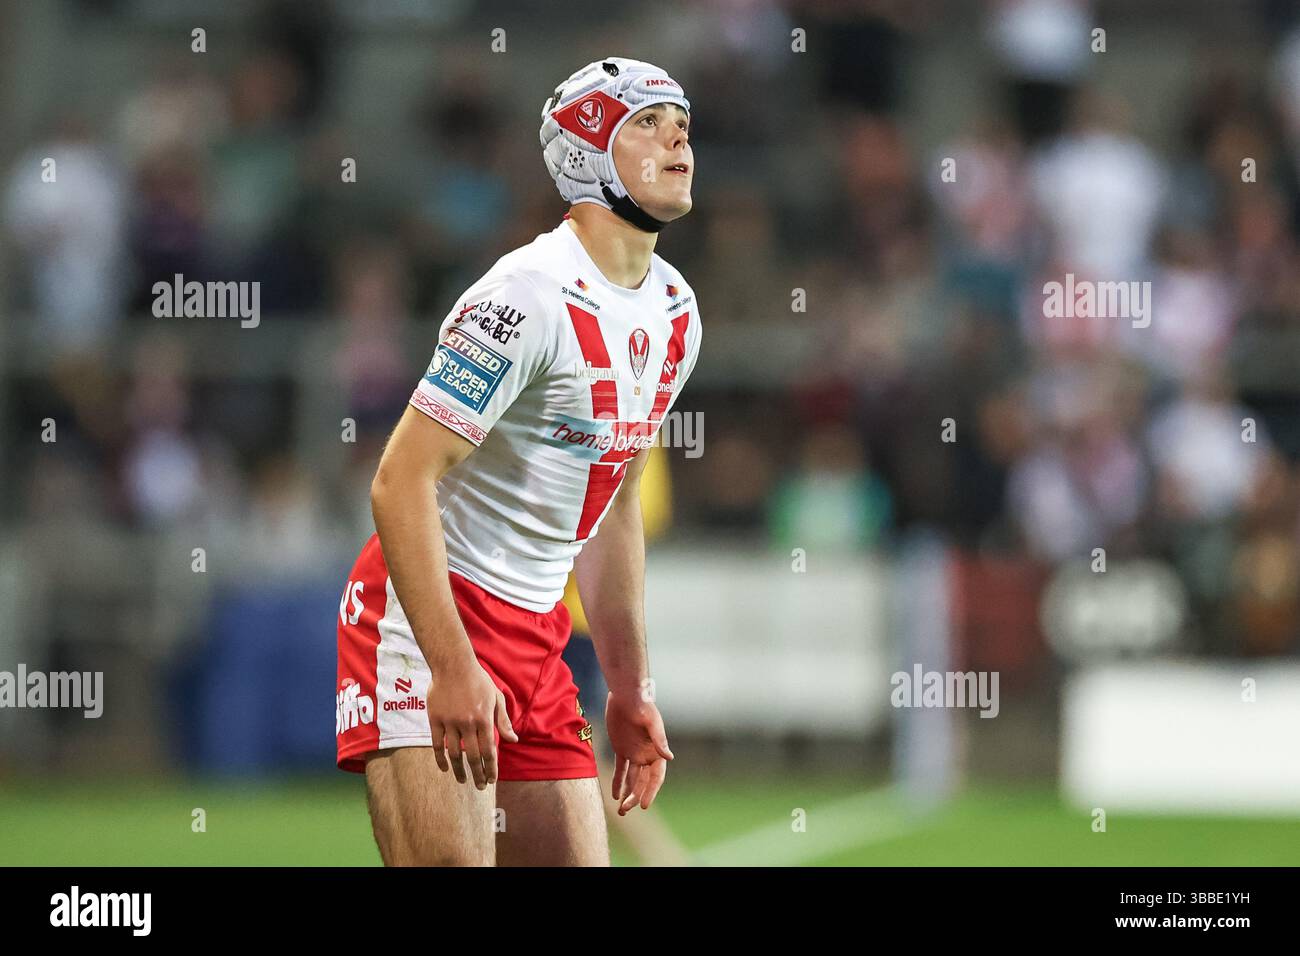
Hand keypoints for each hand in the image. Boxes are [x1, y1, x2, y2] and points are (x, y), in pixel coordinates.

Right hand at [426, 651, 516, 788]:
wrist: (453, 664)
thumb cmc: (478, 680)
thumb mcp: (496, 697)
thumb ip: (503, 720)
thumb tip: (513, 740)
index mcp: (484, 718)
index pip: (489, 750)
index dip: (491, 767)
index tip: (492, 780)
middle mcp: (468, 723)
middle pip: (473, 756)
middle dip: (478, 774)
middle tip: (480, 786)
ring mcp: (450, 722)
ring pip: (454, 753)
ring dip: (459, 771)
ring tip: (463, 781)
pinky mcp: (435, 719)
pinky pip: (437, 744)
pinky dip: (441, 759)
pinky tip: (445, 769)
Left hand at [605, 689, 672, 814]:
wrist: (625, 694)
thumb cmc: (642, 705)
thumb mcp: (651, 721)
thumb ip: (659, 739)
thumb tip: (669, 757)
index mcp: (658, 750)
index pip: (656, 777)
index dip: (651, 791)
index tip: (644, 805)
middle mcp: (648, 755)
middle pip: (643, 782)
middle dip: (636, 796)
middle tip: (626, 809)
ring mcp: (635, 753)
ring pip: (632, 779)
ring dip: (627, 794)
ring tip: (622, 811)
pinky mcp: (621, 749)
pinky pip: (620, 769)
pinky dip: (618, 782)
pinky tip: (615, 795)